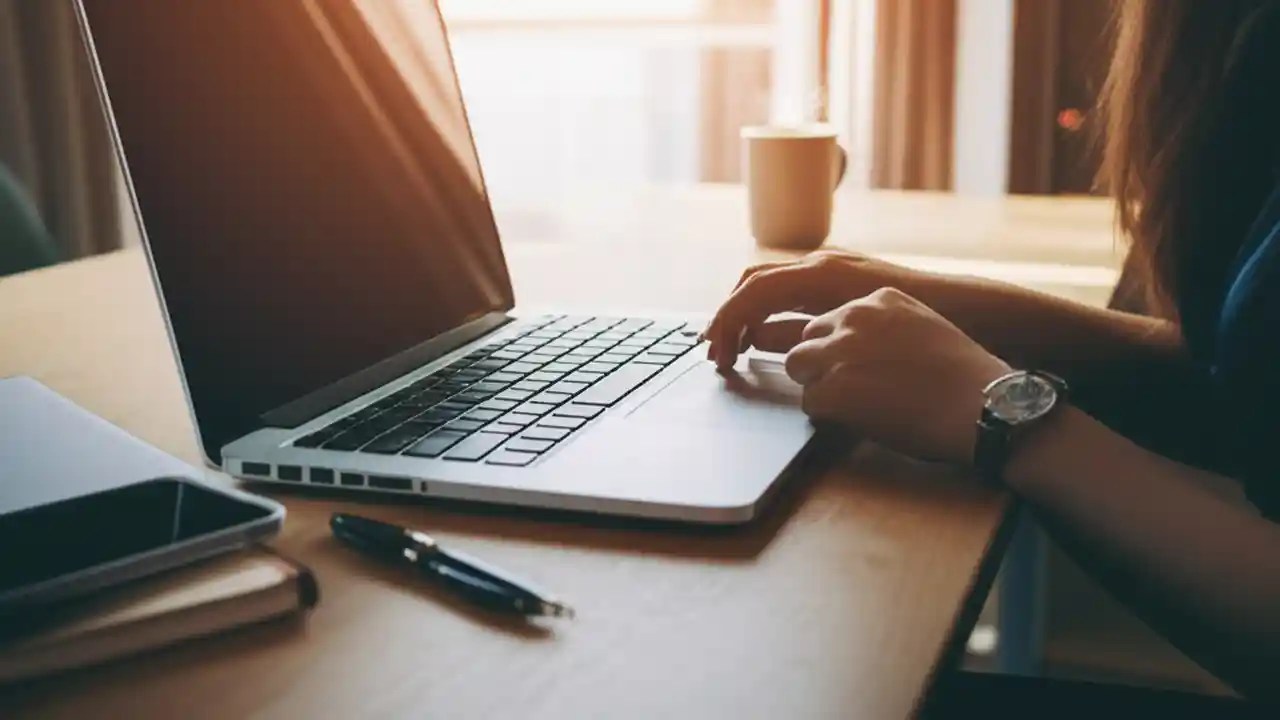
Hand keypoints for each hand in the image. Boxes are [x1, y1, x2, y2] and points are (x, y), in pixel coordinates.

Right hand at [703, 250, 920, 368]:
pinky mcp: (846, 281)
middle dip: (729, 317)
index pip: (752, 292)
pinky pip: (796, 293)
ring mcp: (835, 268)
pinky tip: (773, 341)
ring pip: (774, 287)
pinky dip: (775, 315)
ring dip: (749, 316)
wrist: (978, 310)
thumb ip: (804, 339)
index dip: (726, 324)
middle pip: (754, 283)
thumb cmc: (920, 326)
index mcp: (820, 274)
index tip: (718, 356)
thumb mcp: (856, 336)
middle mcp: (824, 263)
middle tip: (716, 353)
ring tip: (736, 350)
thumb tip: (762, 344)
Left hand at [785, 288, 1009, 464]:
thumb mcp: (925, 329)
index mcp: (879, 299)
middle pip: (809, 338)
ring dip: (819, 386)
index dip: (843, 347)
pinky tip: (860, 422)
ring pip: (798, 366)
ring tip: (855, 406)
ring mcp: (839, 351)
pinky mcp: (831, 389)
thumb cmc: (965, 378)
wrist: (982, 405)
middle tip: (852, 390)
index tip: (861, 366)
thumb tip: (865, 352)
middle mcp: (853, 317)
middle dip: (822, 363)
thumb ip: (888, 330)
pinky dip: (828, 416)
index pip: (834, 318)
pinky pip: (810, 402)